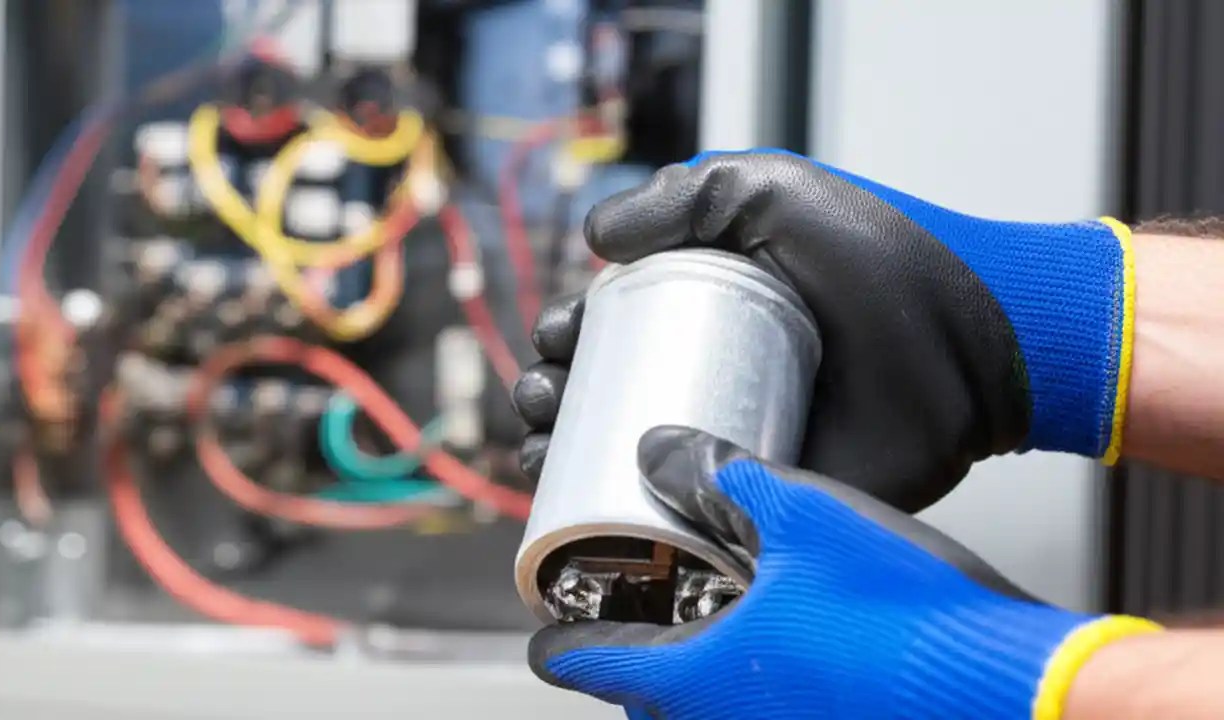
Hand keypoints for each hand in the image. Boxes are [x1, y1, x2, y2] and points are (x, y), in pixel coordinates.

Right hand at [513, 150, 1132, 511]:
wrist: (972, 343)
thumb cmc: (884, 258)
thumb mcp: (776, 193)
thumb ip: (685, 195)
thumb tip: (594, 240)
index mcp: (710, 303)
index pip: (614, 321)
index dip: (570, 333)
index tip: (558, 340)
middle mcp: (716, 370)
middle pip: (606, 389)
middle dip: (552, 393)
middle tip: (547, 396)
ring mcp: (737, 433)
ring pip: (626, 455)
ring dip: (565, 454)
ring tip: (546, 448)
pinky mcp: (763, 491)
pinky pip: (681, 510)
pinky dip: (622, 514)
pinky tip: (582, 506)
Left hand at [529, 426, 1159, 719]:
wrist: (1017, 690)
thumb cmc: (910, 616)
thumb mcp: (806, 518)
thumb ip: (724, 479)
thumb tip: (664, 450)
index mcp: (695, 679)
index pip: (583, 664)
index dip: (558, 637)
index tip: (548, 627)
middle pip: (641, 698)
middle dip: (631, 653)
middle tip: (639, 609)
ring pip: (703, 712)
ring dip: (693, 671)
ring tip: (715, 615)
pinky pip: (761, 716)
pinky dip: (753, 684)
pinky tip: (793, 642)